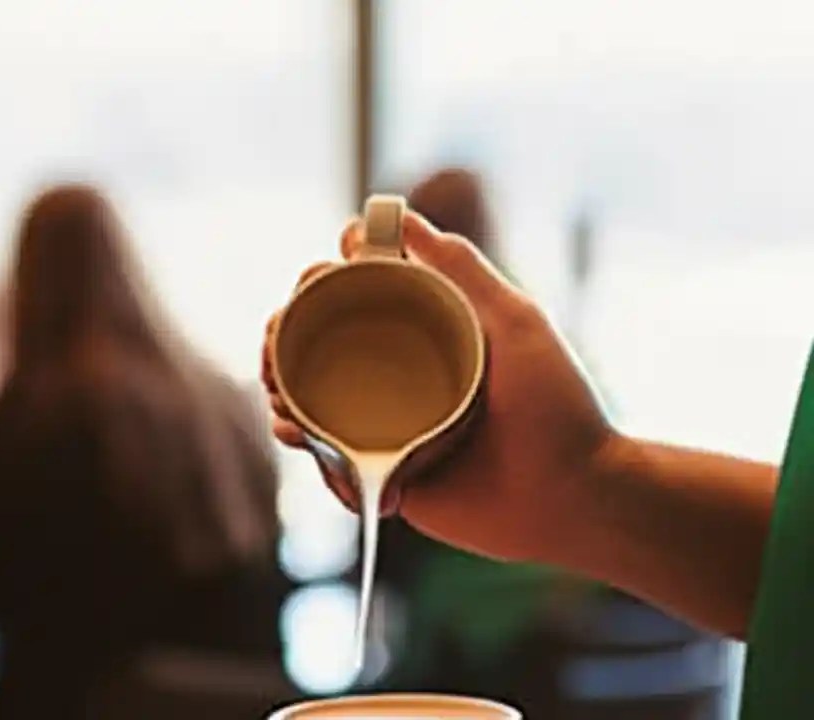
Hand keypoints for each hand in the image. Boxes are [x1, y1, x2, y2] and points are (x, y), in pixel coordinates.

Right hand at [262, 212, 615, 562]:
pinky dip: (308, 450)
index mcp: (426, 336)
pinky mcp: (385, 479)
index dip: (318, 285)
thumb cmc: (558, 409)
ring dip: (279, 392)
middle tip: (275, 347)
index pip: (353, 299)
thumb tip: (394, 214)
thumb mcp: (516, 322)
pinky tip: (298, 437)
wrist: (574, 500)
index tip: (312, 281)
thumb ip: (461, 269)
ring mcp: (390, 430)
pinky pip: (331, 463)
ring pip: (311, 404)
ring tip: (280, 395)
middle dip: (280, 340)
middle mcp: (401, 380)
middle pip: (317, 349)